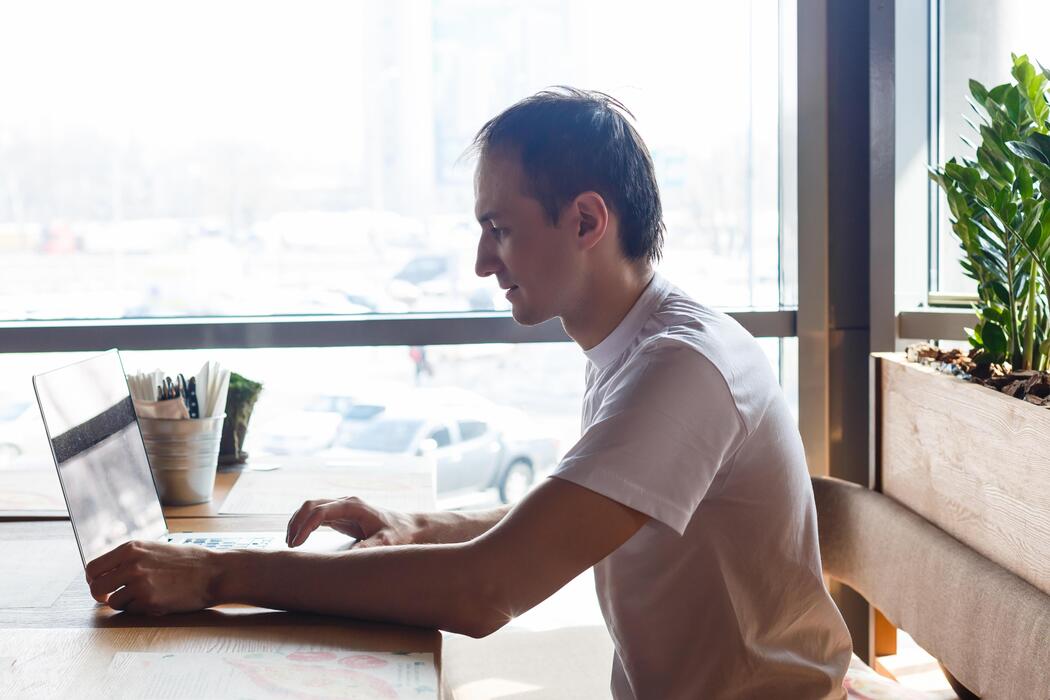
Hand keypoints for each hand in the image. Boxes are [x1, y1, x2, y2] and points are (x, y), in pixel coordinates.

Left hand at [85, 540, 218, 614]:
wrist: (214, 572)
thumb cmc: (189, 561)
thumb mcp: (155, 549)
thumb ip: (131, 558)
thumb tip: (107, 573)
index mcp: (131, 548)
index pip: (93, 567)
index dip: (93, 580)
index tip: (101, 585)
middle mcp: (131, 564)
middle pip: (96, 587)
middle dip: (100, 596)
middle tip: (109, 598)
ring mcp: (139, 583)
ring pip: (113, 602)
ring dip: (125, 603)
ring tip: (144, 597)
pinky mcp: (149, 601)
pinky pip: (132, 611)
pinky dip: (141, 609)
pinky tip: (158, 600)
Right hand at [285, 496, 420, 548]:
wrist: (408, 526)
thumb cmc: (399, 532)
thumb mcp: (387, 541)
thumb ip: (370, 547)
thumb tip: (352, 557)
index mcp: (353, 505)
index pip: (321, 511)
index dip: (306, 525)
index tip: (297, 543)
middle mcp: (345, 503)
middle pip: (311, 505)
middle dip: (296, 522)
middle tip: (289, 544)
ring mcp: (341, 508)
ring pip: (310, 508)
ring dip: (297, 522)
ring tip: (290, 543)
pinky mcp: (340, 516)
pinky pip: (316, 516)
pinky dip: (304, 525)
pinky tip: (298, 539)